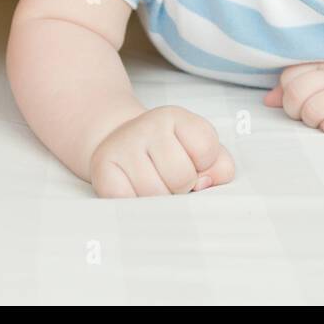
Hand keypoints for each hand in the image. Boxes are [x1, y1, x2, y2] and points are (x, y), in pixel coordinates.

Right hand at [88, 105, 234, 197]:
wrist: (119, 143)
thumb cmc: (169, 152)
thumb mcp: (201, 151)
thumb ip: (220, 167)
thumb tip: (204, 184)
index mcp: (175, 116)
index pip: (206, 148)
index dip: (204, 165)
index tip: (192, 162)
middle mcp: (147, 126)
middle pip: (182, 176)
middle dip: (182, 187)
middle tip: (171, 180)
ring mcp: (122, 146)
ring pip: (155, 194)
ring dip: (160, 200)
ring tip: (154, 186)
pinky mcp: (102, 169)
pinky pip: (129, 202)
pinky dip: (136, 206)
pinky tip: (135, 191)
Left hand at [264, 61, 323, 133]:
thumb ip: (295, 83)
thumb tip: (268, 101)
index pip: (290, 76)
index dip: (289, 92)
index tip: (302, 97)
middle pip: (296, 94)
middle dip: (295, 109)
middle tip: (307, 113)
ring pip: (312, 111)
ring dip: (313, 121)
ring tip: (323, 119)